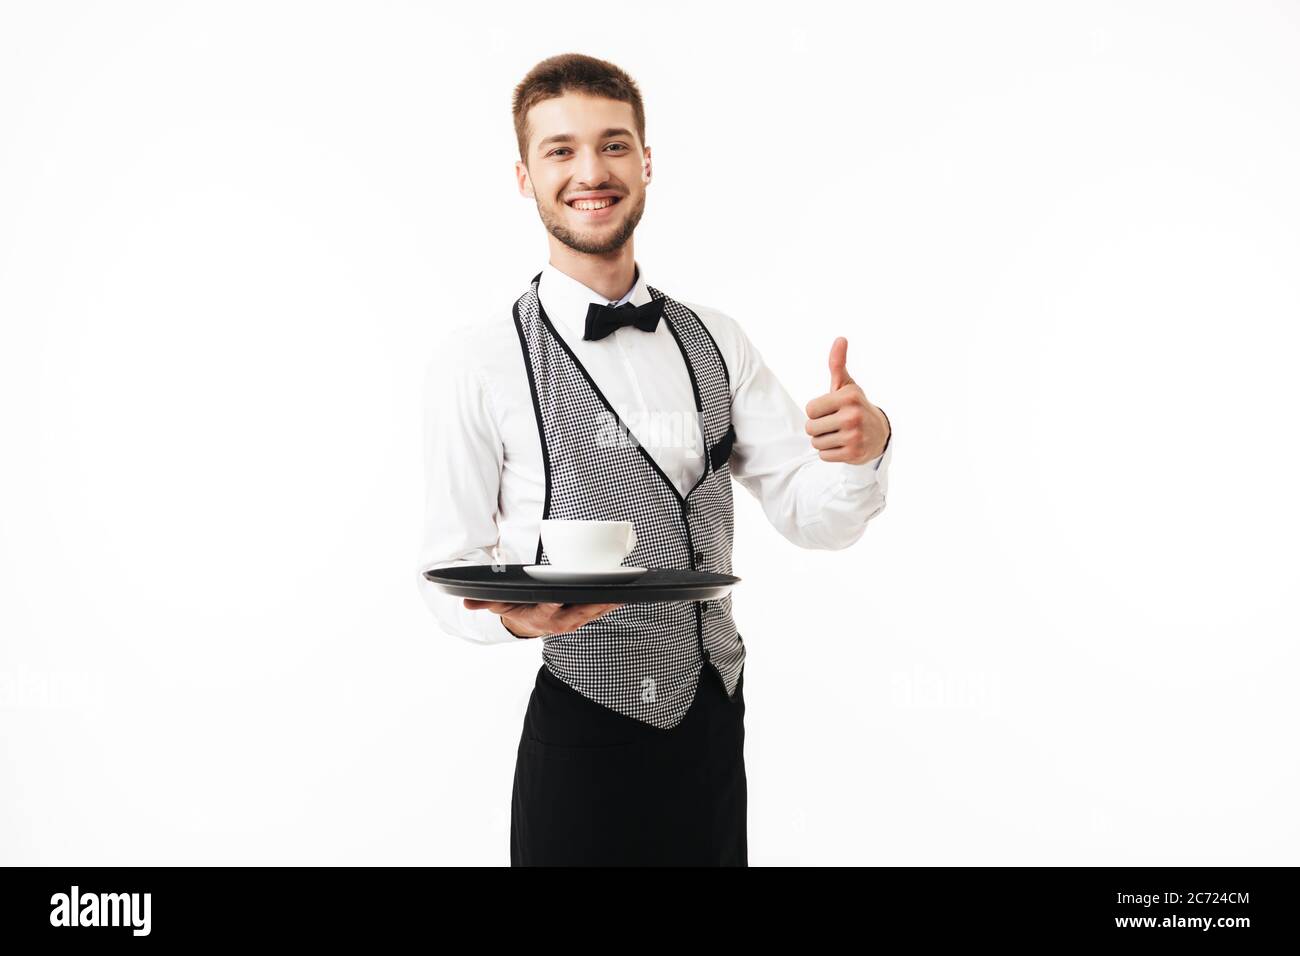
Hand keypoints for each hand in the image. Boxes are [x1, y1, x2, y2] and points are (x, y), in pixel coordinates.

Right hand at [462, 599, 625, 637]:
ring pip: (591, 613)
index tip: (557, 598)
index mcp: (539, 616)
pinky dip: (609, 605)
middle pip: (577, 613)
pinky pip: (598, 611)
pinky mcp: (582, 617)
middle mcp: (558, 622)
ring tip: (621, 594)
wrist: (527, 624)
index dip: (552, 605)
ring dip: (606, 605)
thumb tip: (465, 601)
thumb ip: (483, 602)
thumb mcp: (499, 605)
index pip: (546, 610)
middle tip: (604, 594)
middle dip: (591, 605)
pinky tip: (622, 596)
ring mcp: (572, 621)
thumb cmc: (515, 609)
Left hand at [804, 336, 889, 463]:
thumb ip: (837, 364)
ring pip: (816, 443)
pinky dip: (829, 452)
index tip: (831, 410)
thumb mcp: (847, 385)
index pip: (810, 409)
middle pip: (811, 428)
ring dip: (823, 441)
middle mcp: (852, 416)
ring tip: (839, 434)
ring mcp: (854, 436)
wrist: (879, 434)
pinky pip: (824, 456)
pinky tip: (843, 445)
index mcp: (848, 397)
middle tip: (834, 424)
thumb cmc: (855, 406)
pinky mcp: (853, 454)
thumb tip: (840, 339)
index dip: (817, 411)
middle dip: (819, 427)